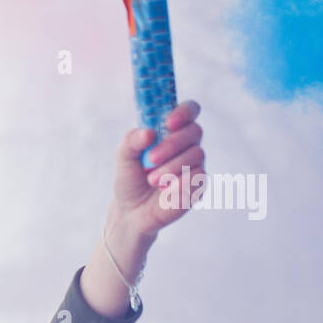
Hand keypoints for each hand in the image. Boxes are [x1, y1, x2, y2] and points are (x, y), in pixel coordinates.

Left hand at [111, 99, 205, 237]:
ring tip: (152, 180)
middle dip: (172, 144)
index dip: (184, 112)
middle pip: (194, 130)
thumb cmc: (130, 179)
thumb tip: (148, 132)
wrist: (132, 211)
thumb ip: (131, 141)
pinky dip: (178, 184)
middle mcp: (186, 144)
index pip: (189, 110)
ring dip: (171, 167)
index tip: (169, 123)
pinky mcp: (199, 183)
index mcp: (170, 131)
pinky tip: (164, 192)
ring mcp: (195, 163)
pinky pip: (199, 176)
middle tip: (151, 159)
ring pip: (196, 154)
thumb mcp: (123, 158)